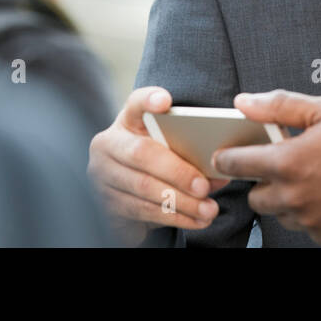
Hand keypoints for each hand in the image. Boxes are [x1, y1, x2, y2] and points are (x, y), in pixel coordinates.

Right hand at [87, 86, 228, 242]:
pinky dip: (173, 217)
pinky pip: (142, 211)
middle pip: (142, 153)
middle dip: (177, 172)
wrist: (129, 196)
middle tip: (204, 186)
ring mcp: (101, 176)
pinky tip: (194, 220)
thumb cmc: (157, 164)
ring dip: (181, 202)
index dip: (148, 100)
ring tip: (208, 210)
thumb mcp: (170, 152)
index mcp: (127, 122)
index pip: (135, 103)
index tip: (165, 101)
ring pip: (144, 188)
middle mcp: (108, 145)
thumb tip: (219, 174)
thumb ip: (192, 155)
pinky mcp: (105, 204)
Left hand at [212, 90, 320, 246]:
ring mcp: (311, 222)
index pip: (236, 164)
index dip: (228, 157)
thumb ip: (280, 106)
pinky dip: (313, 213)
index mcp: (289, 162)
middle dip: (263, 180)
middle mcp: (294, 198)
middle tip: (286, 163)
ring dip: (288, 198)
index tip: (226, 154)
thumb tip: (243, 102)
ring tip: (317, 176)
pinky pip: (307, 226)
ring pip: (281, 213)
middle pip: (255, 196)